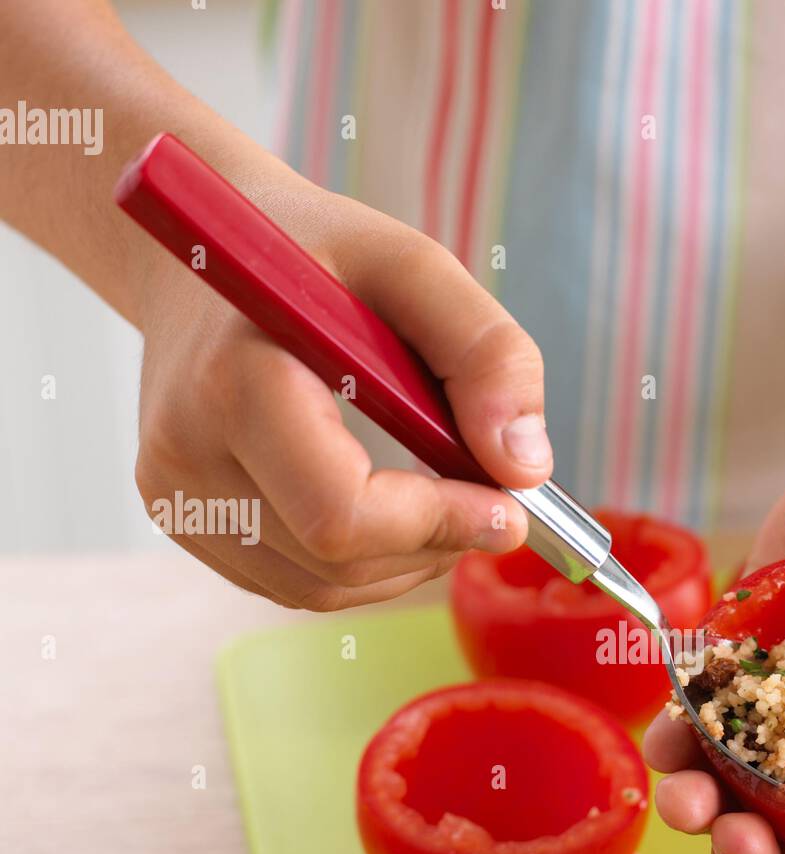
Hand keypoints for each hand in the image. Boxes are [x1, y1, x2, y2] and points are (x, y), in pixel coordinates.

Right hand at [133, 169, 550, 608]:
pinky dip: (366, 564)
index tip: (507, 507)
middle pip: (338, 562)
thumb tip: (525, 468)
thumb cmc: (311, 254)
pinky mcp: (188, 526)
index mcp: (233, 382)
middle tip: (488, 498)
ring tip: (441, 494)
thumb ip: (486, 354)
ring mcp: (179, 499)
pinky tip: (387, 505)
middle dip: (435, 542)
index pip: (340, 514)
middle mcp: (187, 454)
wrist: (200, 261)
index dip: (437, 524)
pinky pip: (299, 585)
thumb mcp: (413, 266)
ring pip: (324, 587)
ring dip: (407, 560)